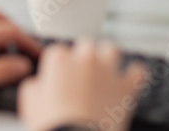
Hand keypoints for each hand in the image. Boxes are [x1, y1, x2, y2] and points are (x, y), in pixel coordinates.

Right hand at [18, 39, 145, 130]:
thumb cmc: (54, 124)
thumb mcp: (30, 103)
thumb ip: (34, 85)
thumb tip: (39, 83)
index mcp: (59, 60)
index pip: (58, 51)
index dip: (58, 67)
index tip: (59, 78)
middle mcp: (85, 59)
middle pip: (85, 46)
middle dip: (82, 59)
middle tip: (80, 77)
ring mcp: (107, 71)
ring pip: (111, 50)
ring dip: (108, 58)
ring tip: (105, 71)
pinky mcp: (126, 87)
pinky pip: (138, 71)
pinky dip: (134, 75)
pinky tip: (130, 80)